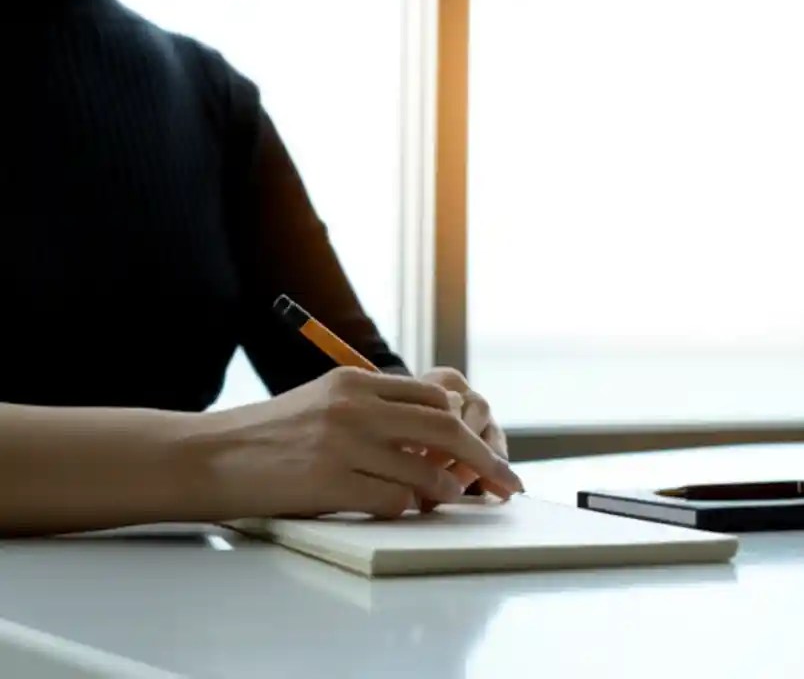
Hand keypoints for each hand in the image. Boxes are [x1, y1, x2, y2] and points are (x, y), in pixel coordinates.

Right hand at [194, 367, 524, 519]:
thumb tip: (433, 430)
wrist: (207, 455)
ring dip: (445, 491)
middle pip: (446, 429)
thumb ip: (373, 409)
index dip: (464, 427)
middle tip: (509, 483)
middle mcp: (354, 406)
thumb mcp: (323, 402)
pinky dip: (404, 508)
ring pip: (426, 470)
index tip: (484, 449)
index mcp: (355, 381)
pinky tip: (397, 508)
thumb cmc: (268, 435)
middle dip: (486, 459)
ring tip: (447, 499)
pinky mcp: (329, 482)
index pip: (433, 398)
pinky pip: (393, 500)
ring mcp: (343, 444)